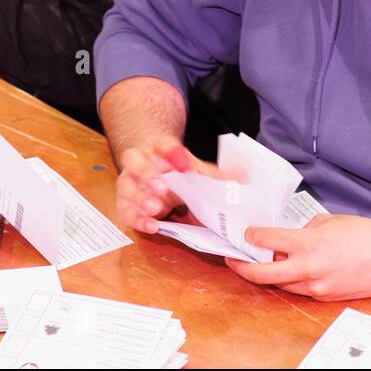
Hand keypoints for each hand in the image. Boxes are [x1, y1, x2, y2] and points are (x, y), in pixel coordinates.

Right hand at [116, 141, 242, 234]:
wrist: (155, 174)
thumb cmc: (176, 172)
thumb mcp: (195, 170)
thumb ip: (214, 174)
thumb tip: (244, 175)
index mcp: (158, 151)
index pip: (162, 145)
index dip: (171, 151)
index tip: (184, 161)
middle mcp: (140, 163)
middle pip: (135, 161)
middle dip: (147, 174)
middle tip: (163, 187)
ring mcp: (130, 183)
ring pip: (127, 186)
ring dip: (140, 197)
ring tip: (156, 207)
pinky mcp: (126, 203)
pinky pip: (125, 210)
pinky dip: (137, 218)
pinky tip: (151, 225)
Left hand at [225, 214, 370, 301]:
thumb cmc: (368, 235)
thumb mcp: (331, 221)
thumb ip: (305, 229)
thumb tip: (291, 237)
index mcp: (308, 244)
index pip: (267, 240)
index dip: (252, 235)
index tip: (247, 233)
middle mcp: (308, 269)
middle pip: (262, 273)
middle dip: (242, 266)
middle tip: (233, 258)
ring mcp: (316, 287)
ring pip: (280, 284)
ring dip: (268, 274)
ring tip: (262, 262)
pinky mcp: (325, 297)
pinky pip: (300, 289)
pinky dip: (291, 279)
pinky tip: (291, 269)